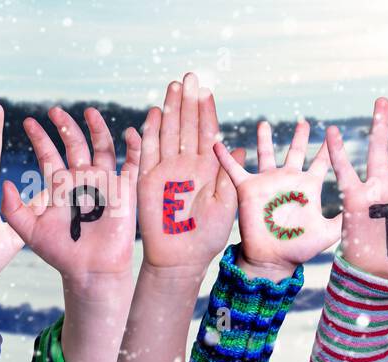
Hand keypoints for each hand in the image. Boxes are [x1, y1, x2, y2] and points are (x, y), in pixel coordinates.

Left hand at [1, 106, 137, 277]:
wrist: (90, 270)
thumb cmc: (61, 253)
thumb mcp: (30, 231)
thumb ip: (15, 209)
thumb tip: (5, 184)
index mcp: (61, 185)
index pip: (49, 155)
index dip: (40, 139)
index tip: (29, 122)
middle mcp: (83, 179)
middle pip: (75, 145)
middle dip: (65, 127)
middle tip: (55, 110)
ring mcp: (105, 182)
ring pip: (102, 147)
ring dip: (97, 129)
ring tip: (89, 111)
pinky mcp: (125, 190)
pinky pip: (132, 163)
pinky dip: (134, 147)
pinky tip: (129, 132)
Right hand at [136, 73, 237, 271]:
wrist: (180, 257)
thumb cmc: (207, 236)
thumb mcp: (227, 204)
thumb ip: (230, 175)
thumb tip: (239, 147)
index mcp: (207, 167)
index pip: (207, 132)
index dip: (207, 111)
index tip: (208, 90)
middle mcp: (187, 163)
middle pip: (186, 126)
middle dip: (188, 102)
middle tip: (190, 77)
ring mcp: (166, 169)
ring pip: (168, 132)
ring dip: (170, 109)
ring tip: (174, 86)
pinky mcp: (148, 178)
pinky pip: (148, 150)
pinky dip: (150, 132)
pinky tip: (154, 112)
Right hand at [214, 120, 341, 279]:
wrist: (272, 259)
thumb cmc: (300, 248)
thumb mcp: (328, 232)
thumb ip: (344, 217)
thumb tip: (365, 208)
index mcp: (308, 187)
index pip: (321, 162)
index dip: (327, 147)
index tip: (334, 130)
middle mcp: (289, 180)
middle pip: (295, 152)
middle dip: (300, 137)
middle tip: (305, 122)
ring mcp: (268, 183)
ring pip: (266, 154)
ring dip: (264, 139)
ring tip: (264, 123)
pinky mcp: (248, 189)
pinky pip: (234, 169)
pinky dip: (225, 157)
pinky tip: (217, 144)